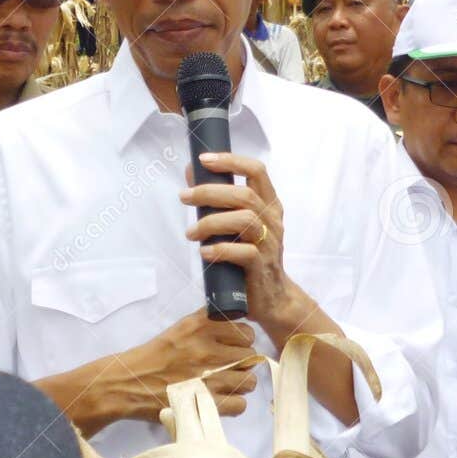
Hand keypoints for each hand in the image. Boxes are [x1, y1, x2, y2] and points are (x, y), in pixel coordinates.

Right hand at [114, 309, 259, 424]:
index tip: (233, 347)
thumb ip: (206, 325)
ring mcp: (210, 377)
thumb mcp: (179, 329)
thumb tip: (235, 329)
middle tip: (228, 368)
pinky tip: (221, 400)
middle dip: (242, 363)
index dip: (242, 341)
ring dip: (240, 384)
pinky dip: (234, 404)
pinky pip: (241, 404)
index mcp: (200, 327)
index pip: (246, 331)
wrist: (129, 382)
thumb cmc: (153, 356)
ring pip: (249, 381)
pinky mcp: (207, 402)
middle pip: (250, 356)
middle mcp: (208, 349)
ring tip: (225, 385)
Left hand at [181, 152, 295, 335]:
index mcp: (269, 204)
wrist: (271, 297)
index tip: (204, 160)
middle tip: (184, 197)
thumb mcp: (236, 223)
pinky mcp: (262, 267)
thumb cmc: (249, 254)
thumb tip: (191, 171)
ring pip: (243, 220)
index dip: (231, 161)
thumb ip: (217, 198)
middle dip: (209, 192)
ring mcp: (270, 243)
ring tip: (191, 233)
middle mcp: (273, 220)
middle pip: (244, 195)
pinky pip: (244, 253)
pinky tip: (205, 253)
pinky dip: (220, 250)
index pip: (257, 171)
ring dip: (210, 223)